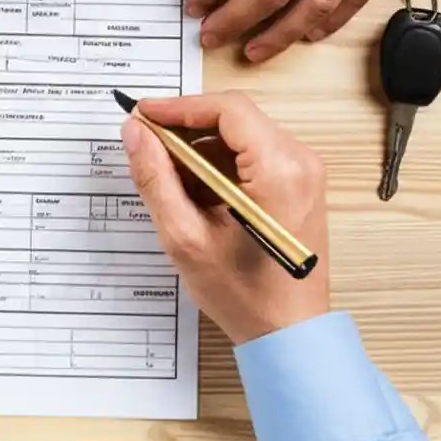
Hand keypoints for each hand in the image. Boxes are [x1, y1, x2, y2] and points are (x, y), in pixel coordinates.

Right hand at [120, 92, 328, 343]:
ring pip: (241, 137)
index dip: (179, 107)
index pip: (226, 110)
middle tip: (147, 148)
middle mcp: (300, 163)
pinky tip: (196, 195)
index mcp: (279, 170)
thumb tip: (135, 134)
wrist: (289, 333)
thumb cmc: (246, 295)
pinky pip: (254, 156)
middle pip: (234, 119)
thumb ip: (156, 179)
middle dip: (186, 130)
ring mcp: (304, 173)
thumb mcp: (186, 237)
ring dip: (201, 151)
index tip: (144, 116)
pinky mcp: (300, 185)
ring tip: (171, 183)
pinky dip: (220, 166)